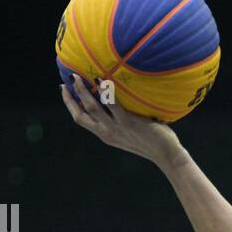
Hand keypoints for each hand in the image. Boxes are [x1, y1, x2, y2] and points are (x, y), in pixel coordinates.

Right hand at [60, 74, 186, 168]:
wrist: (166, 154)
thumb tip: (118, 101)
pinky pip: (112, 105)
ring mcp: (116, 128)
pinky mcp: (128, 122)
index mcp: (106, 135)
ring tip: (78, 76)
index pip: (81, 119)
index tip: (65, 91)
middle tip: (68, 79)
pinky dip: (105, 92)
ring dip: (83, 91)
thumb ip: (120, 121)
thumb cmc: (152, 142)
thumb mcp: (129, 133)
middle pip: (80, 114)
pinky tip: (101, 80)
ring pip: (92, 107)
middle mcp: (107, 132)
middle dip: (71, 97)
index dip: (70, 105)